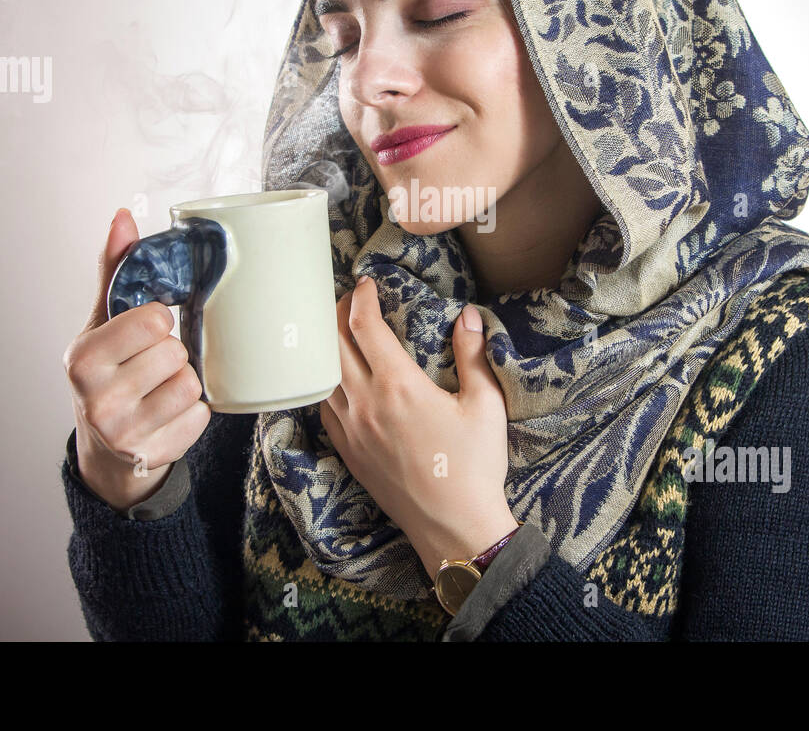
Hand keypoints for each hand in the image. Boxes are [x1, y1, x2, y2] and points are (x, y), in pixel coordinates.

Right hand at [62, 209, 212, 510]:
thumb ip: (114, 270)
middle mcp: (98, 400)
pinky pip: (201, 416)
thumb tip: (123, 217)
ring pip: (192, 385)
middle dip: (171, 354)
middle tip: (150, 366)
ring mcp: (126, 434)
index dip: (157, 322)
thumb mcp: (102, 323)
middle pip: (176, 354)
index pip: (154, 320)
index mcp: (83, 359)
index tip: (144, 332)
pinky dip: (192, 413)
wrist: (105, 450)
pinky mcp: (156, 454)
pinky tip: (167, 415)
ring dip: (184, 383)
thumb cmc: (106, 375)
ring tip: (159, 389)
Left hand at [319, 275, 516, 578]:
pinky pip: (323, 406)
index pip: (364, 325)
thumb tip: (470, 316)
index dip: (361, 297)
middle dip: (337, 313)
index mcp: (398, 385)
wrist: (453, 526)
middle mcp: (365, 403)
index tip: (366, 283)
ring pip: (323, 374)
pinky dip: (325, 381)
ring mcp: (351, 429)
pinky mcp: (347, 452)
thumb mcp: (485, 405)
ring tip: (338, 331)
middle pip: (334, 343)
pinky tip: (337, 377)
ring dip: (327, 346)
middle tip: (349, 298)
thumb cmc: (474, 466)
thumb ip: (473, 355)